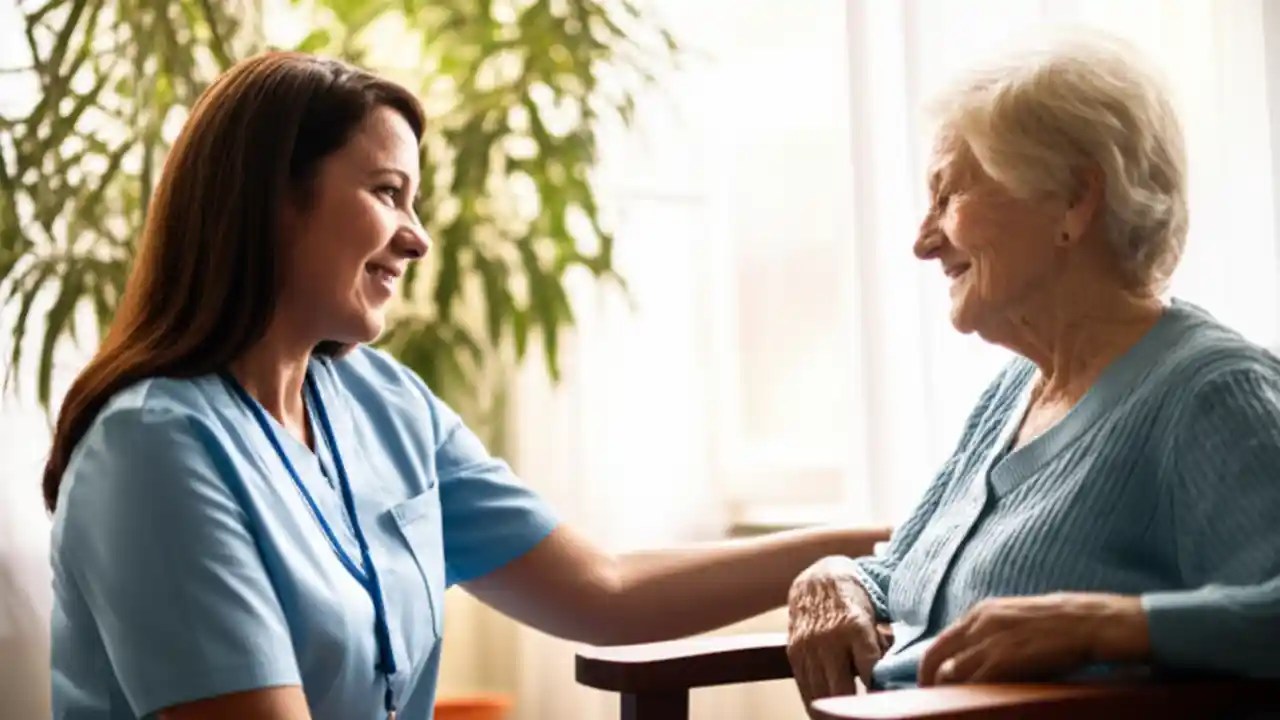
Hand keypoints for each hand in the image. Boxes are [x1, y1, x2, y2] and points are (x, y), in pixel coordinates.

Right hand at [786, 556, 887, 706]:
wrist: (818, 578)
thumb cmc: (854, 599)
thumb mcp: (875, 617)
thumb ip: (881, 646)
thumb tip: (892, 677)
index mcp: (856, 628)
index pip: (870, 674)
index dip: (878, 696)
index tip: (883, 706)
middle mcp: (829, 639)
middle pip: (842, 691)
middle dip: (853, 708)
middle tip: (863, 714)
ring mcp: (809, 646)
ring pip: (820, 694)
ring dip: (832, 710)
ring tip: (843, 715)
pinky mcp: (794, 651)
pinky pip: (804, 686)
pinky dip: (816, 701)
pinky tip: (826, 709)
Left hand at [917, 593, 1149, 685]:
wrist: (1088, 622)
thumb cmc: (1060, 623)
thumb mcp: (1016, 618)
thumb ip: (992, 632)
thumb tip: (974, 656)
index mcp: (981, 612)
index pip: (941, 642)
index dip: (931, 667)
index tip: (929, 684)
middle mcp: (979, 624)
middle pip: (937, 657)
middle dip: (929, 682)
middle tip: (929, 701)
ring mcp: (990, 642)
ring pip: (952, 675)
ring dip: (949, 693)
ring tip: (950, 708)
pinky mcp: (1004, 660)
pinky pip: (974, 685)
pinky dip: (968, 698)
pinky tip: (970, 707)